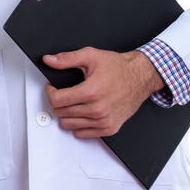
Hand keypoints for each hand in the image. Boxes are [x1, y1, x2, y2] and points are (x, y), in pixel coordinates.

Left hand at [43, 47, 164, 137]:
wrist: (140, 77)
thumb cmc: (118, 68)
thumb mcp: (91, 56)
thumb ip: (67, 59)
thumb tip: (50, 60)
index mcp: (91, 91)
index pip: (57, 100)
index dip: (51, 92)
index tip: (53, 88)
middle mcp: (97, 109)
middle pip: (61, 113)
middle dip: (59, 101)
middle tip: (66, 92)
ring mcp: (103, 121)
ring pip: (69, 125)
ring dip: (68, 114)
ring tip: (75, 102)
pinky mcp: (109, 128)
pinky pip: (83, 134)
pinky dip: (79, 124)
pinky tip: (84, 112)